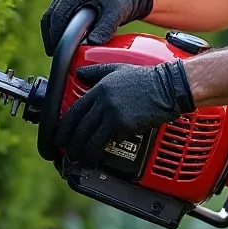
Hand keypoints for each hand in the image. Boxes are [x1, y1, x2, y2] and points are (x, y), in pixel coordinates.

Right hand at [40, 0, 153, 54]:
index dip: (54, 35)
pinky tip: (61, 44)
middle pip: (49, 17)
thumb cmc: (121, 1)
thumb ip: (105, 27)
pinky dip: (56, 31)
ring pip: (50, 18)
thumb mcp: (116, 14)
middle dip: (50, 37)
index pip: (57, 16)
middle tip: (54, 55)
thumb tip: (93, 42)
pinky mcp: (67, 2)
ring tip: (56, 52)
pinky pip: (56, 18)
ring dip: (51, 35)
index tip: (57, 51)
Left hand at [54, 61, 194, 162]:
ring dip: (85, 152)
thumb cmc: (145, 78)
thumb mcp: (118, 69)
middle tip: (68, 153)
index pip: (74, 111)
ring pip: (92, 139)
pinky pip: (112, 141)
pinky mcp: (126, 125)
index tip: (60, 137)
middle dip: (72, 144)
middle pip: (80, 128)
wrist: (167, 86)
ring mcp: (114, 114)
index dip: (64, 127)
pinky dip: (106, 148)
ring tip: (82, 159)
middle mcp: (103, 102)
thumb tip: (80, 72)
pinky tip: (102, 154)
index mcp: (99, 89)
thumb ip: (96, 71)